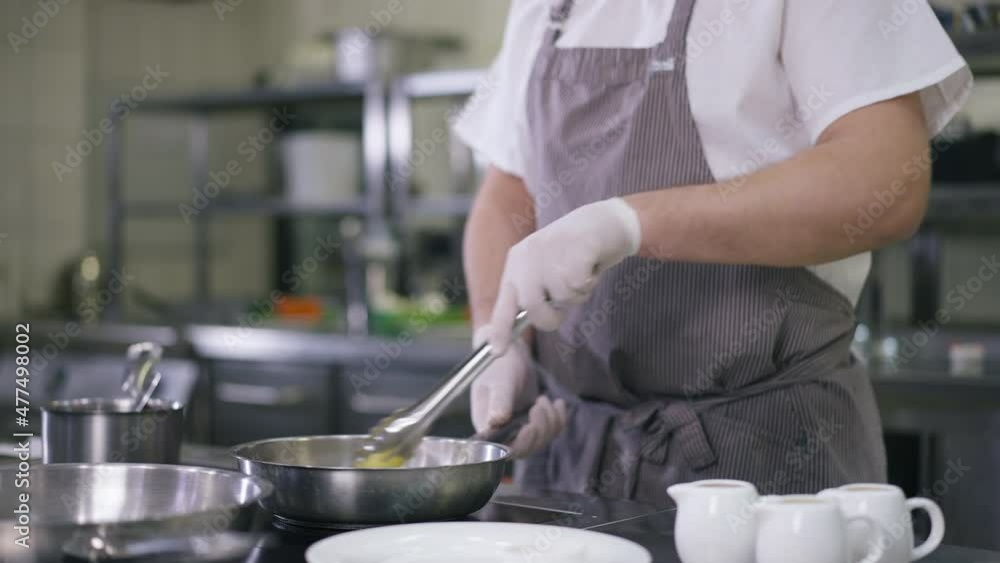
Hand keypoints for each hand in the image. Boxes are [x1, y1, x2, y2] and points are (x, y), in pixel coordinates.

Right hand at [471, 326, 567, 457]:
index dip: (520, 444)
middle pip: (525, 449)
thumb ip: (499, 400)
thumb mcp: (499, 380)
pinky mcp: (531, 421)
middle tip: (540, 404)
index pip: (502, 449)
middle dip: (539, 430)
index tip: (530, 427)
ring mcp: (516, 427)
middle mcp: (499, 431)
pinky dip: (558, 419)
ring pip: (540, 441)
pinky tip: (558, 403)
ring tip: (544, 399)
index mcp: (485, 425)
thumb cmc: (498, 363)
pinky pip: (550, 431)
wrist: (507, 351)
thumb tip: (496, 420)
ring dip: (550, 423)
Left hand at [489, 197, 640, 351]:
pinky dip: (590, 282)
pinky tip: (591, 265)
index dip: (500, 329)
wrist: (604, 221)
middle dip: (550, 318)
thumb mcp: (545, 268)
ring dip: (578, 294)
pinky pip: (580, 285)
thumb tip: (525, 322)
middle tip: (564, 311)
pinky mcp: (575, 247)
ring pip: (562, 297)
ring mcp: (552, 249)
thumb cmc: (574, 252)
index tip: (497, 351)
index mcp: (517, 260)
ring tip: (581, 272)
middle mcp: (529, 254)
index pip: (504, 302)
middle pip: (532, 306)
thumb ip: (533, 292)